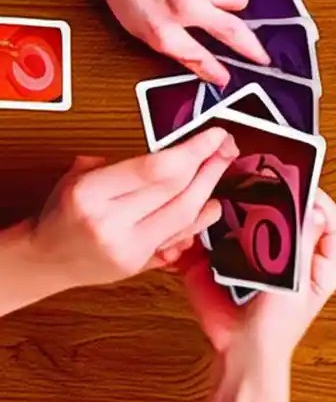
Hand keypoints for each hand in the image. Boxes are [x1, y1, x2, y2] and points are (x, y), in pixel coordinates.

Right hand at [27, 129, 237, 290]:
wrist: (42, 259)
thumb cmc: (63, 211)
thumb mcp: (78, 175)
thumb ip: (123, 163)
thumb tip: (177, 151)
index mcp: (90, 193)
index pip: (155, 169)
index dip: (193, 150)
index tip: (215, 135)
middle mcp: (109, 223)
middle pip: (175, 192)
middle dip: (209, 166)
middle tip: (228, 146)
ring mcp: (127, 249)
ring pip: (184, 217)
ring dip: (210, 190)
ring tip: (223, 167)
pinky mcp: (138, 266)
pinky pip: (178, 238)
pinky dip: (199, 219)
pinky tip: (212, 202)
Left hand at [89, 0, 268, 85]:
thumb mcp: (137, 25)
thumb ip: (171, 45)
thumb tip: (198, 61)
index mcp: (163, 29)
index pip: (199, 58)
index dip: (217, 72)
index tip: (227, 79)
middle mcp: (187, 9)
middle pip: (234, 34)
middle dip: (253, 50)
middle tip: (263, 58)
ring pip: (242, 3)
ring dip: (237, 7)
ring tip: (227, 4)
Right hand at [180, 189, 335, 357]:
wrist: (239, 352)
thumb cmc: (275, 329)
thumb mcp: (298, 286)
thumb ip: (304, 249)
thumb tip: (315, 212)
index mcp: (319, 264)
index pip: (332, 222)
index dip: (322, 202)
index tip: (305, 189)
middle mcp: (293, 256)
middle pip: (297, 216)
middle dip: (285, 197)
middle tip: (270, 180)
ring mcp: (262, 256)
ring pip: (264, 219)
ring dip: (254, 205)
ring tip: (245, 191)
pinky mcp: (235, 260)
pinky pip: (230, 234)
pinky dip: (223, 222)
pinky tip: (218, 214)